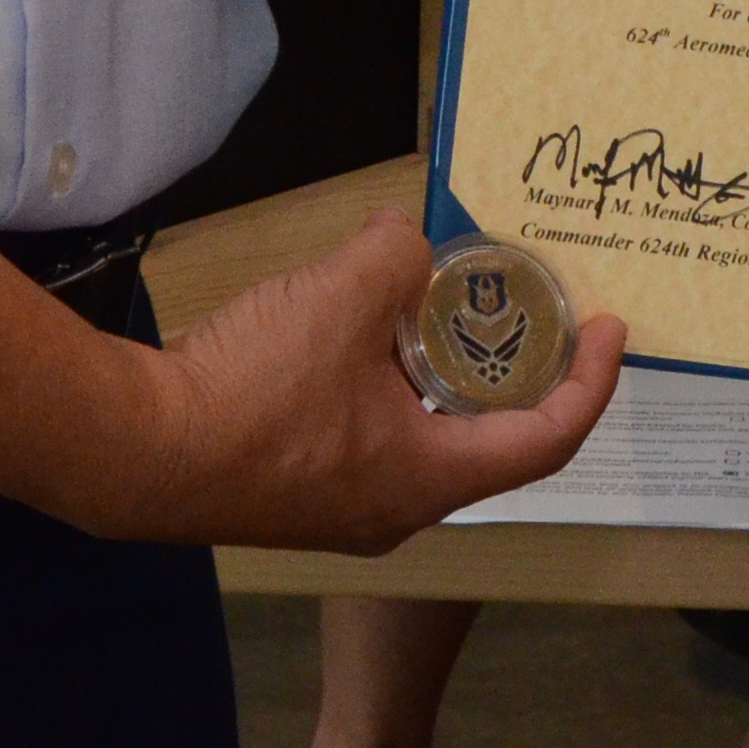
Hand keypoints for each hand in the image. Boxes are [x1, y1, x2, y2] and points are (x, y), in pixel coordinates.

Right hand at [109, 211, 626, 551]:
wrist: (137, 450)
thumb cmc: (251, 393)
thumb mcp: (343, 296)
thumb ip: (395, 255)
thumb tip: (405, 240)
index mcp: (431, 478)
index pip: (547, 440)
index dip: (590, 381)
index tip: (611, 327)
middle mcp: (398, 507)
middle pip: (484, 436)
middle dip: (505, 366)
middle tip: (514, 302)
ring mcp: (343, 505)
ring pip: (419, 430)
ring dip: (433, 368)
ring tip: (428, 298)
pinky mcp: (296, 489)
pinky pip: (366, 431)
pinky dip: (381, 380)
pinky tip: (352, 326)